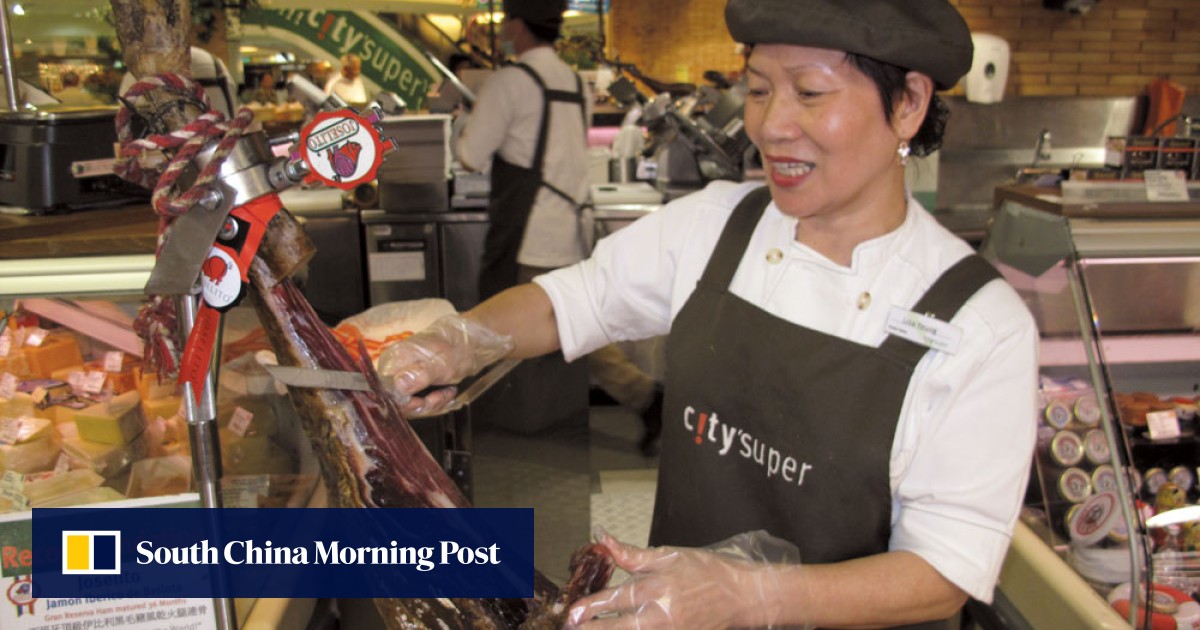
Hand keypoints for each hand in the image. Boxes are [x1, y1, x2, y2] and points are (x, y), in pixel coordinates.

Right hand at [376, 314, 511, 416]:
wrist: (472, 343)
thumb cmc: (456, 348)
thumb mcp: (438, 364)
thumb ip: (416, 376)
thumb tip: (397, 388)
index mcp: (393, 362)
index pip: (386, 393)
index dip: (404, 403)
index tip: (422, 401)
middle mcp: (395, 370)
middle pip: (397, 402)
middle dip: (422, 405)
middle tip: (440, 397)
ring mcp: (405, 376)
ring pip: (410, 404)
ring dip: (431, 404)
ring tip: (447, 393)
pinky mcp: (416, 382)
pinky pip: (420, 401)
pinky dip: (435, 402)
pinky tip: (446, 393)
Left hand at [566, 530, 786, 629]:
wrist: (743, 596)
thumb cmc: (708, 571)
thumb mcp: (669, 556)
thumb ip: (632, 554)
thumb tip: (601, 538)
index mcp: (658, 588)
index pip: (617, 599)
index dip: (593, 606)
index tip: (574, 612)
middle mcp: (662, 615)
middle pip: (620, 627)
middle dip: (595, 629)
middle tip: (574, 627)